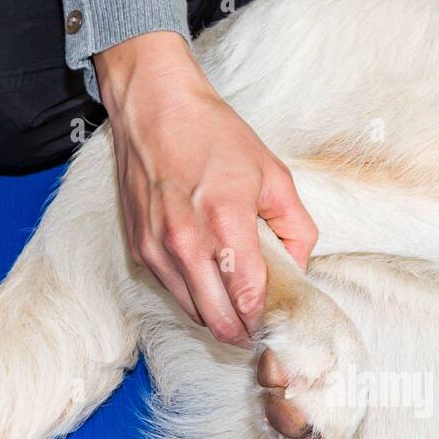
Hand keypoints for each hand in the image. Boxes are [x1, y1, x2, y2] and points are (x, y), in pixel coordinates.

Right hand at [95, 31, 316, 346]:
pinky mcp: (140, 250)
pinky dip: (194, 296)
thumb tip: (299, 269)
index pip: (249, 301)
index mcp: (225, 223)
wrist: (153, 107)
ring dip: (218, 317)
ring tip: (237, 301)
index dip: (267, 321)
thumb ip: (297, 228)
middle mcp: (186, 244)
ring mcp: (158, 250)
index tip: (279, 322)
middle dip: (244, 331)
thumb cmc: (213, 135)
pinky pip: (173, 293)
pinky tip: (209, 275)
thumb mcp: (274, 175)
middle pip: (219, 323)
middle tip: (261, 325)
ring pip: (194, 314)